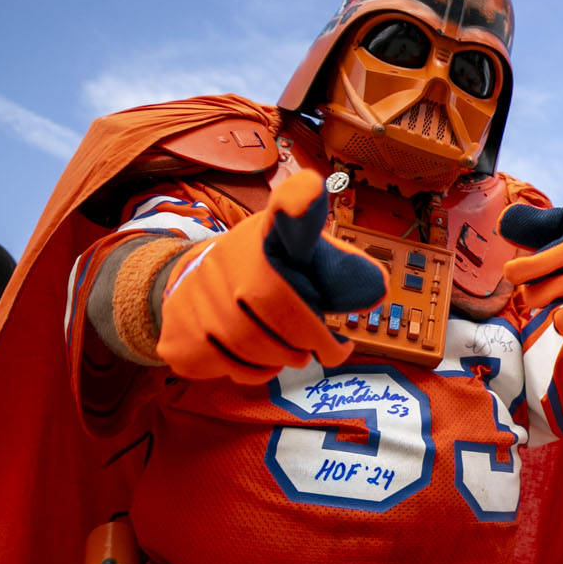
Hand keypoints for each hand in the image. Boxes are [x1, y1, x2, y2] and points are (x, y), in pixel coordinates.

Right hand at [157, 171, 386, 383]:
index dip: (299, 203)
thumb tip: (378, 291)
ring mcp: (203, 297)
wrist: (190, 286)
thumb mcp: (299, 257)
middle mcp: (232, 259)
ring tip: (294, 350)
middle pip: (282, 308)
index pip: (287, 214)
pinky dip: (260, 371)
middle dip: (311, 337)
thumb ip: (339, 269)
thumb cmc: (264, 272)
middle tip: (324, 346)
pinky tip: (262, 357)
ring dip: (288, 357)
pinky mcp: (184, 333)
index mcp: (270, 235)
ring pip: (259, 346)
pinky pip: (236, 367)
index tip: (310, 192)